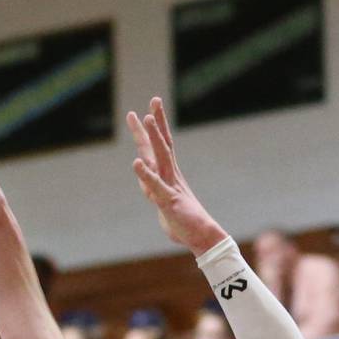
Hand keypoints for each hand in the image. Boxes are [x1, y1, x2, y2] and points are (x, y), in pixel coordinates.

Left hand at [126, 97, 226, 254]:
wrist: (201, 237)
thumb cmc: (183, 221)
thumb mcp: (163, 202)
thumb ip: (154, 192)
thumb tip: (147, 187)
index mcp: (170, 174)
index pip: (164, 145)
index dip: (157, 127)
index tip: (152, 109)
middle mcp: (171, 175)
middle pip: (162, 144)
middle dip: (156, 123)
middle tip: (154, 101)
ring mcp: (170, 186)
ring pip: (160, 158)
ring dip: (153, 138)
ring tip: (146, 119)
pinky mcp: (168, 201)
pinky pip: (155, 186)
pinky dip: (145, 175)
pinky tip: (136, 163)